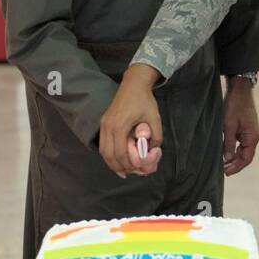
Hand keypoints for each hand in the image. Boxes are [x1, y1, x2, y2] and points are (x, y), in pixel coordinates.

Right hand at [98, 63, 162, 178]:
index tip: (136, 169)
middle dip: (118, 167)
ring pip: (103, 150)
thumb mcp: (155, 118)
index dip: (128, 164)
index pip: (120, 153)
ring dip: (111, 162)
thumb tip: (152, 151)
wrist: (133, 84)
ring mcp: (104, 124)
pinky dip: (108, 154)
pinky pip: (103, 144)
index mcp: (120, 126)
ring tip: (121, 170)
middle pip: (108, 154)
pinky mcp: (104, 123)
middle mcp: (108, 126)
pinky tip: (116, 159)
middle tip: (128, 173)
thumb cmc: (145, 101)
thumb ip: (156, 137)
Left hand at [222, 78, 258, 175]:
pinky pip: (240, 143)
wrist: (240, 89)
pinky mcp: (245, 128)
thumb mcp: (229, 125)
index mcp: (252, 137)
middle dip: (235, 164)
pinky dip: (234, 149)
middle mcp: (253, 136)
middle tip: (223, 171)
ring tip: (223, 164)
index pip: (246, 158)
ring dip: (234, 157)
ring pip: (243, 150)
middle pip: (246, 156)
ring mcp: (250, 132)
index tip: (226, 173)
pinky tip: (225, 152)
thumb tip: (227, 159)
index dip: (237, 167)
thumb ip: (228, 143)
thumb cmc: (234, 106)